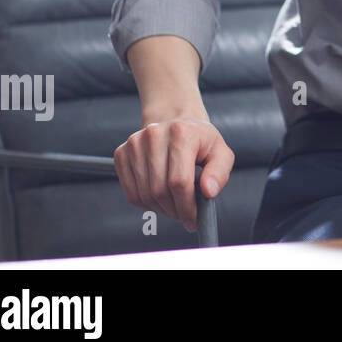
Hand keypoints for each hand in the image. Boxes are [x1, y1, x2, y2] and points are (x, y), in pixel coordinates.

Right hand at [114, 117, 233, 232]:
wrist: (176, 122)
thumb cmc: (200, 141)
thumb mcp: (220, 152)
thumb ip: (219, 172)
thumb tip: (208, 192)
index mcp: (182, 133)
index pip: (179, 181)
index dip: (187, 206)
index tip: (194, 219)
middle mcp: (154, 135)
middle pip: (159, 190)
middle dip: (174, 210)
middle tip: (184, 215)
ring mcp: (135, 143)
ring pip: (144, 195)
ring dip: (161, 209)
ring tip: (175, 206)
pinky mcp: (121, 153)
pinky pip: (131, 192)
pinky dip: (146, 203)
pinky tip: (160, 198)